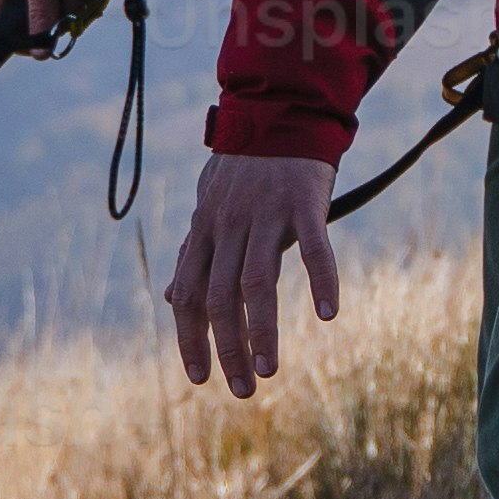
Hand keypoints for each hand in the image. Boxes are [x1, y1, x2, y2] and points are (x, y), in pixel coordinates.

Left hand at [163, 145, 340, 393]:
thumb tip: (170, 299)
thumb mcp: (209, 208)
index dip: (189, 339)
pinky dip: (321, 282)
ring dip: (262, 331)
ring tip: (269, 371)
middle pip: (219, 298)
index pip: (187, 295)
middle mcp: (228, 226)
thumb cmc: (245, 166)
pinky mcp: (303, 202)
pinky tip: (328, 315)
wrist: (280, 109)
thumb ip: (194, 255)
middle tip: (242, 390)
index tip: (200, 378)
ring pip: (258, 282)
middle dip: (227, 348)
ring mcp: (265, 214)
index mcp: (204, 231)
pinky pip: (313, 248)